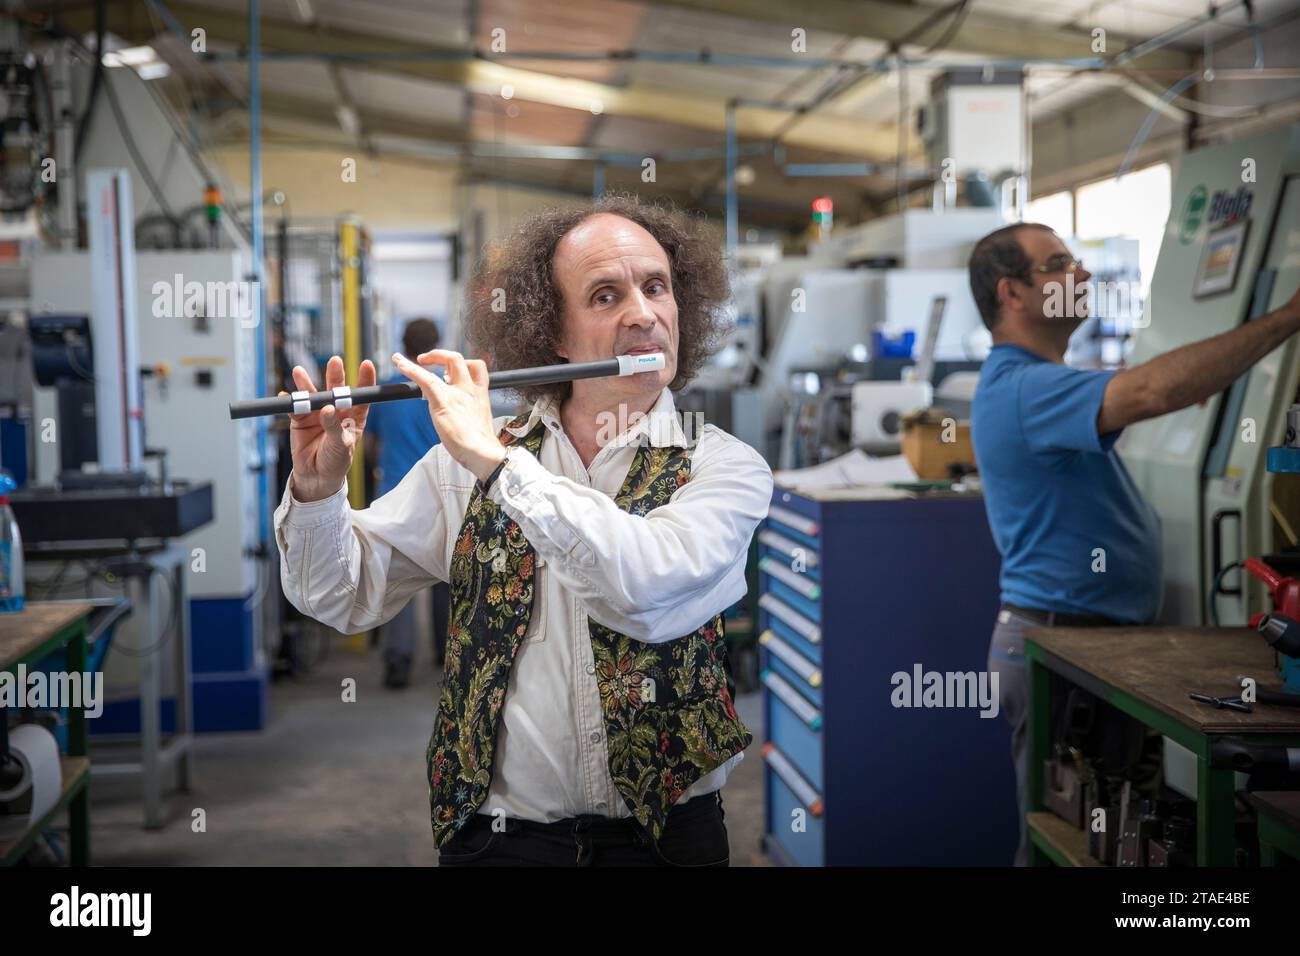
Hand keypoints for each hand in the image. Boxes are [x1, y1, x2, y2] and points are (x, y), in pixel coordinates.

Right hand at [282, 356, 375, 501]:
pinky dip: (289, 401)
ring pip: (313, 395)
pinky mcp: (300, 419)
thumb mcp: (340, 445)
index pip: (361, 395)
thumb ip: (334, 426)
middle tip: (335, 361)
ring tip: (299, 373)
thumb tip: (327, 408)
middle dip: (336, 375)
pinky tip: (285, 396)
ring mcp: (317, 413)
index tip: (366, 364)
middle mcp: (336, 410)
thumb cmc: (336, 460)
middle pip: (337, 389)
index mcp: (354, 416)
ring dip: (306, 384)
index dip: (365, 380)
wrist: (316, 476)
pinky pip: (294, 407)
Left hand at [392, 349, 505, 482]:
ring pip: (445, 362)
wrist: (484, 454)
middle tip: (426, 360)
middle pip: (458, 359)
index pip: (476, 369)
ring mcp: (457, 394)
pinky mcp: (443, 401)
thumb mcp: (478, 426)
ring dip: (424, 358)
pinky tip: (400, 364)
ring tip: (403, 362)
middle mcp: (469, 390)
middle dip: (440, 355)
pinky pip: (426, 379)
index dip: (463, 364)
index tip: (448, 370)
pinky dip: (411, 369)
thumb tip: (457, 417)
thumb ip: (468, 415)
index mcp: (480, 395)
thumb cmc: (481, 447)